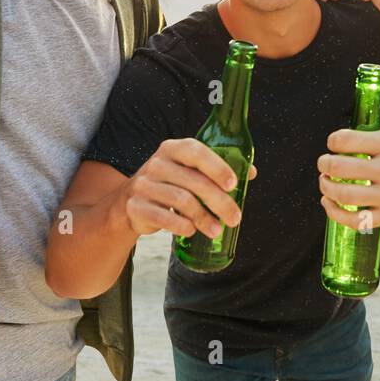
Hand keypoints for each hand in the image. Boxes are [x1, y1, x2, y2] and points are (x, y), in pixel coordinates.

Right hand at [121, 138, 256, 238]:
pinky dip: (180, 226)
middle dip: (220, 202)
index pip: (197, 152)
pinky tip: (191, 231)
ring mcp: (144, 184)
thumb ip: (217, 170)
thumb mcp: (189, 171)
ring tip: (216, 230)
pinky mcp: (135, 206)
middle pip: (195, 182)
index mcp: (173, 149)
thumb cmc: (170, 185)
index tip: (234, 185)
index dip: (217, 167)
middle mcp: (157, 163)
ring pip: (182, 201)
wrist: (129, 203)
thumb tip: (250, 172)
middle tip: (235, 218)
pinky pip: (162, 217)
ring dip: (203, 218)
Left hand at [317, 121, 379, 227]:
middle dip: (324, 164)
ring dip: (326, 188)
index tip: (333, 144)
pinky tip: (330, 204)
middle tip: (324, 164)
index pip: (346, 140)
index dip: (333, 141)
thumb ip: (378, 131)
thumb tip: (349, 135)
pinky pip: (355, 220)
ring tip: (325, 182)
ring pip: (343, 195)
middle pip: (339, 167)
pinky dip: (335, 213)